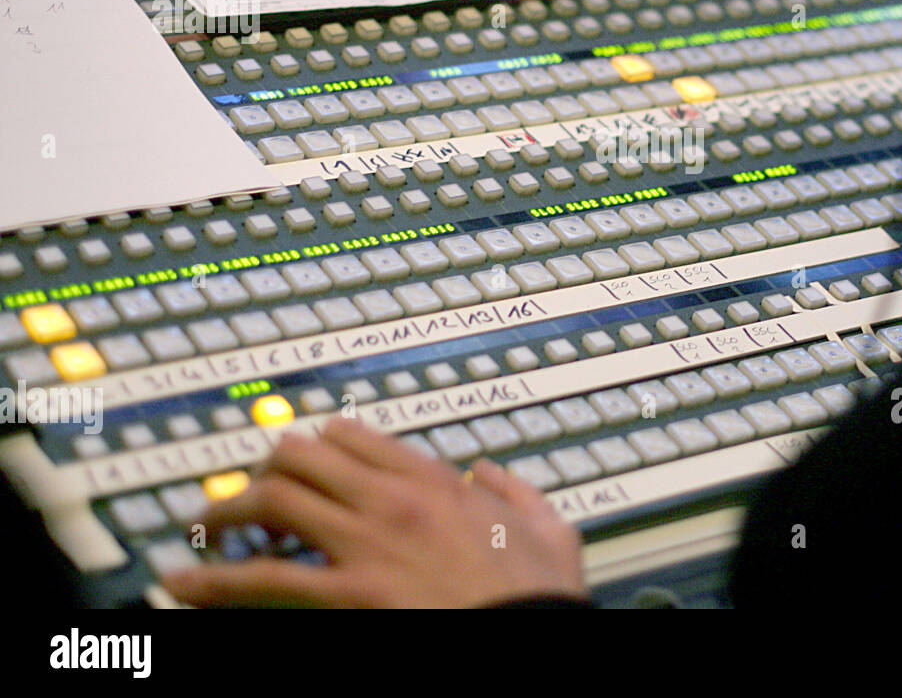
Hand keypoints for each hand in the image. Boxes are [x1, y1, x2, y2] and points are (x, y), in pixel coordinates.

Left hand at [161, 417, 587, 607]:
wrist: (529, 637)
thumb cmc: (538, 595)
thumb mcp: (548, 528)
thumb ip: (515, 491)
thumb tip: (489, 473)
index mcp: (435, 482)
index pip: (353, 436)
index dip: (318, 446)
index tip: (305, 462)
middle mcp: (391, 500)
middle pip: (301, 455)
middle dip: (268, 469)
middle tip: (253, 494)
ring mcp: (364, 544)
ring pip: (273, 500)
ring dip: (231, 510)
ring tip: (210, 526)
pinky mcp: (346, 595)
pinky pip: (262, 579)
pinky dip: (212, 580)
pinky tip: (183, 582)